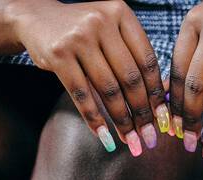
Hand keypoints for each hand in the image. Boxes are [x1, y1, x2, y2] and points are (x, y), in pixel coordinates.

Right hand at [8, 0, 169, 152]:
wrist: (38, 18)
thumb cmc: (86, 34)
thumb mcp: (112, 34)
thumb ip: (134, 58)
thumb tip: (163, 105)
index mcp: (121, 14)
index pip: (147, 61)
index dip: (157, 94)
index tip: (164, 120)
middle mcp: (101, 21)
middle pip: (130, 78)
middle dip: (143, 114)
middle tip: (149, 139)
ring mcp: (78, 36)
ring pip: (108, 90)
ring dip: (122, 122)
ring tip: (130, 142)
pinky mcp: (58, 53)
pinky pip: (82, 94)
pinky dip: (95, 120)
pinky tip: (105, 137)